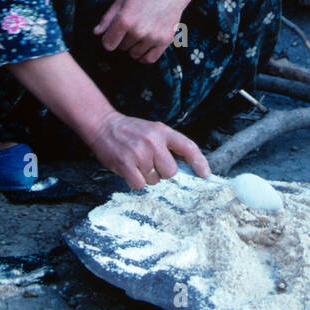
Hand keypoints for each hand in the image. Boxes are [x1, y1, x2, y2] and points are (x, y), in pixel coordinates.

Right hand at [86, 111, 209, 189]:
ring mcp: (139, 153)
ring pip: (154, 180)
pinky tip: (129, 169)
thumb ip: (167, 145)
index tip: (205, 174)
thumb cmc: (131, 131)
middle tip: (150, 163)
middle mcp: (153, 141)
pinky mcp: (126, 164)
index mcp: (163, 131)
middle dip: (162, 172)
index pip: (188, 147)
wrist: (103, 125)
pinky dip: (135, 181)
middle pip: (171, 172)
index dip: (199, 162)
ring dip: (147, 176)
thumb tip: (185, 168)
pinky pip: (140, 184)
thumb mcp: (153, 130)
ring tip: (137, 162)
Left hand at [94, 0, 185, 64]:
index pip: (108, 44)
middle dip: (123, 39)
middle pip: (122, 48)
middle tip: (131, 26)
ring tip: (140, 32)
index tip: (112, 34)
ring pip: (135, 54)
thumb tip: (97, 33)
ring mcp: (153, 37)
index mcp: (125, 20)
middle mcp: (138, 31)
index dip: (108, 39)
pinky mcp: (165, 41)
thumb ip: (108, 18)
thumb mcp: (122, 0)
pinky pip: (149, 59)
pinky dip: (145, 56)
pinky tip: (145, 45)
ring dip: (134, 47)